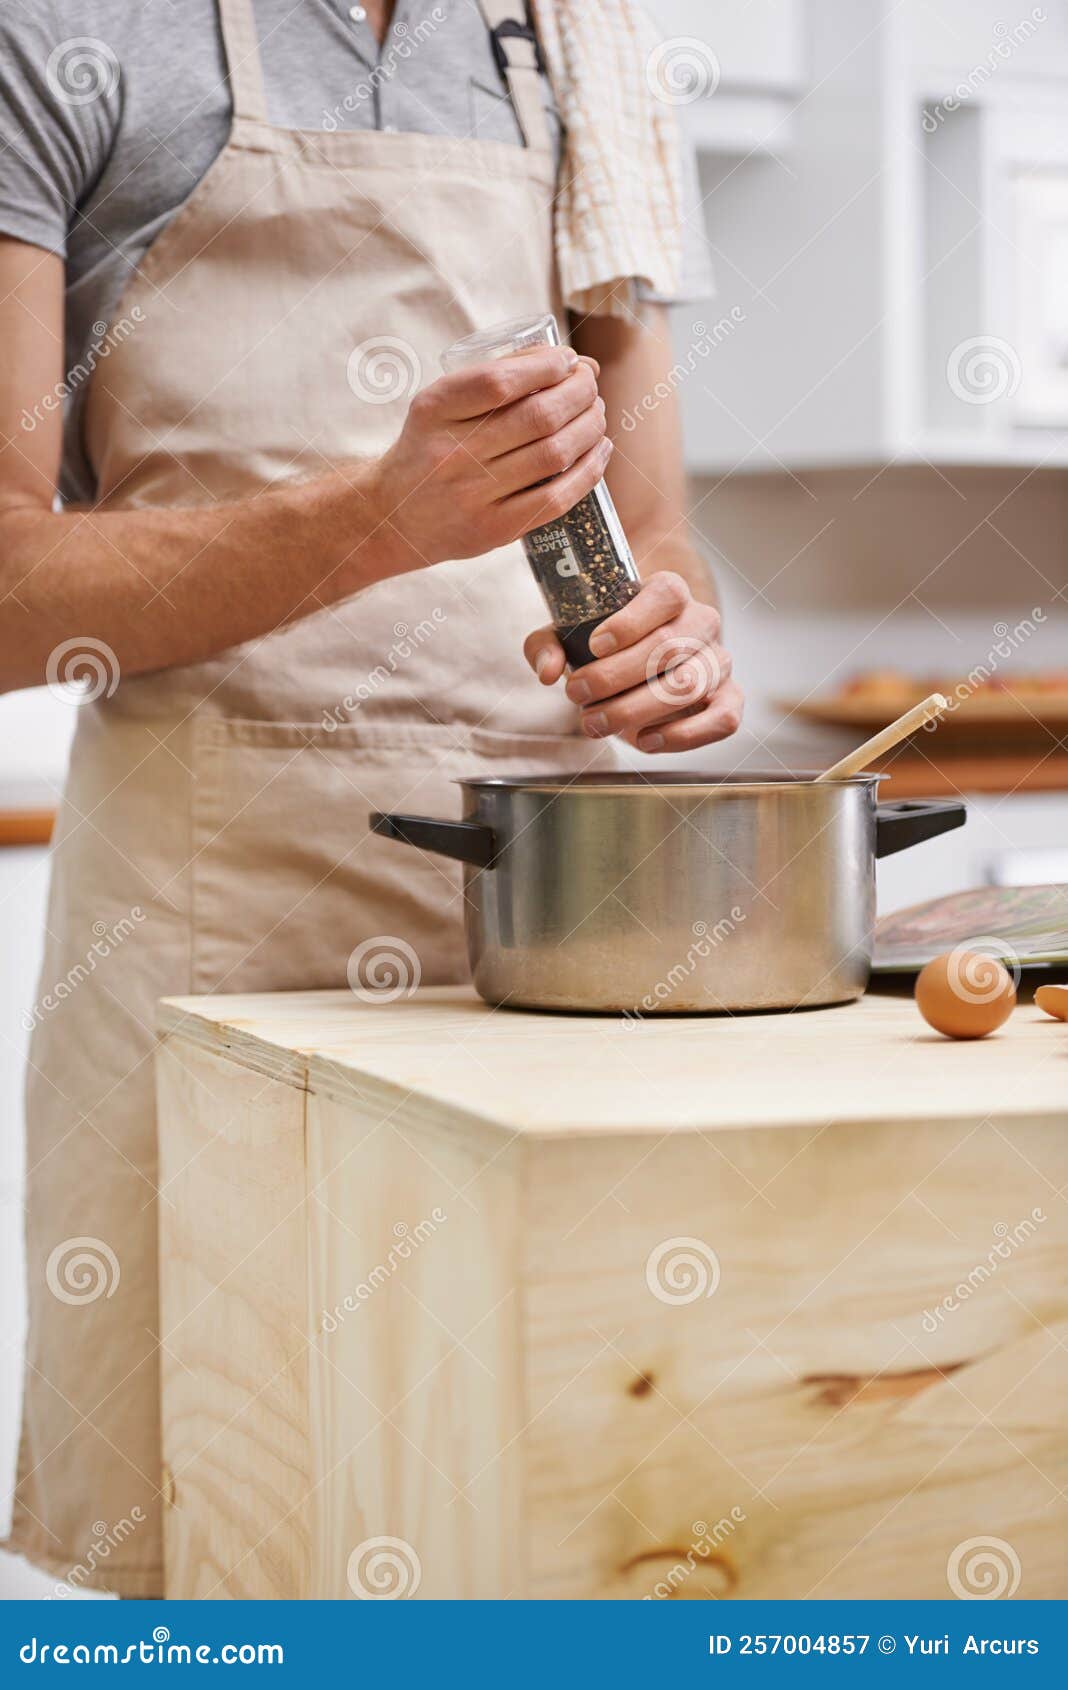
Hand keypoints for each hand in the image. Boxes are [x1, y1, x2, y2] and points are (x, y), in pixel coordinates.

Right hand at [369, 346, 609, 571]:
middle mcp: (452, 453)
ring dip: (589, 426)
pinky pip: (556, 498)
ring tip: (596, 413)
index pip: (499, 381)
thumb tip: (572, 361)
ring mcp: (473, 495)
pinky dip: (589, 471)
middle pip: (538, 416)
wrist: (393, 516)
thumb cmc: (430, 448)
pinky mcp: (494, 530)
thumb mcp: (440, 405)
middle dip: (579, 392)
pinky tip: (600, 450)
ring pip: (553, 454)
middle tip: (588, 384)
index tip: (567, 359)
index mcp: (435, 410)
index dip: (546, 365)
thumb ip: (493, 379)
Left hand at [524, 571, 742, 752]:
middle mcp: (701, 622)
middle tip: (577, 695)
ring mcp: (718, 661)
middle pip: (669, 646)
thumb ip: (549, 644)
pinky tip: (646, 740)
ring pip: (689, 685)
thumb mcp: (570, 635)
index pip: (666, 595)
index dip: (632, 621)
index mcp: (669, 593)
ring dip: (636, 710)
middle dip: (615, 676)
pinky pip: (724, 719)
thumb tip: (548, 672)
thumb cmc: (606, 645)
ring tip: (596, 723)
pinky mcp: (728, 699)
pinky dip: (685, 735)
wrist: (643, 661)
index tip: (595, 646)